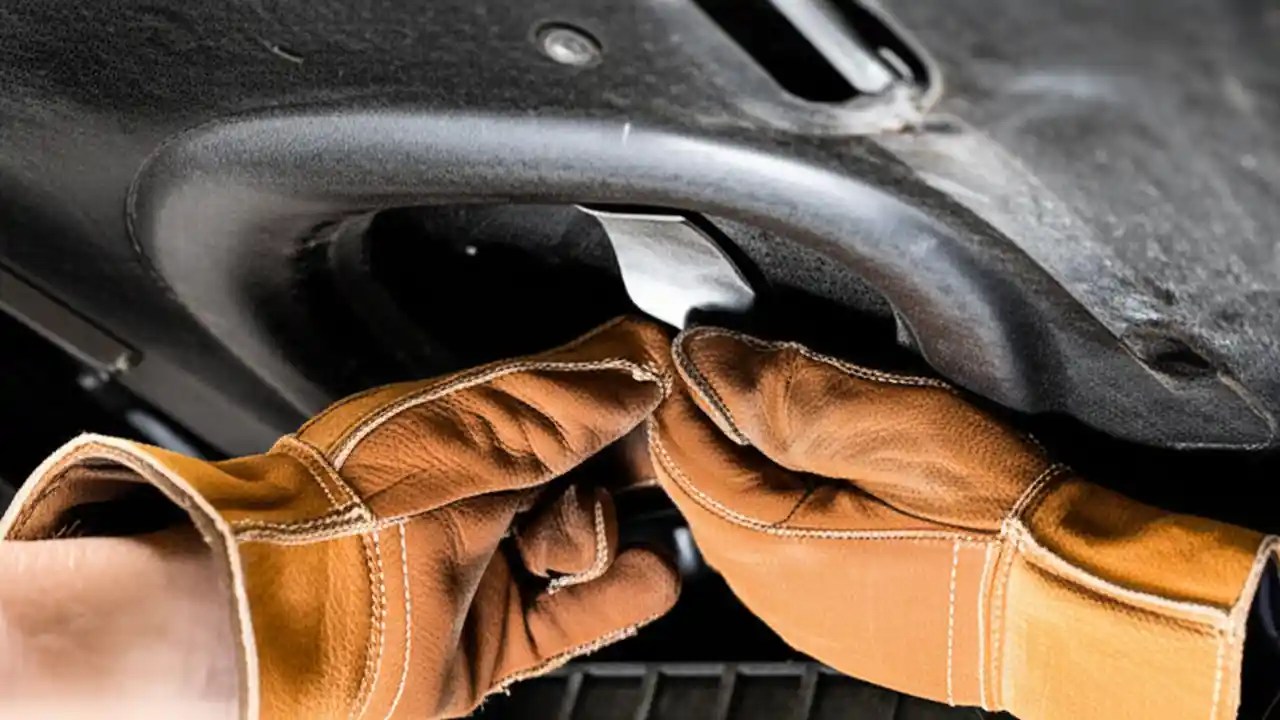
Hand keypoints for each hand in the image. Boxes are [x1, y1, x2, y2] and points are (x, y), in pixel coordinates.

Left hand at [2, 317, 679, 718]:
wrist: (278, 621)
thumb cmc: (352, 509)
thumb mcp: (472, 434)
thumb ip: (563, 403)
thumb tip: (643, 363)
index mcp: (466, 426)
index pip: (572, 396)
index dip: (627, 392)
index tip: (677, 393)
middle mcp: (479, 494)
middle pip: (588, 470)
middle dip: (628, 464)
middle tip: (666, 462)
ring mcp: (485, 567)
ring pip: (590, 542)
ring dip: (610, 534)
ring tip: (583, 540)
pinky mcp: (494, 639)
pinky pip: (580, 617)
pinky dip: (623, 594)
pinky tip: (648, 573)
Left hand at [650, 326, 1275, 719]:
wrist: (1078, 608)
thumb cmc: (998, 518)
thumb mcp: (886, 423)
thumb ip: (779, 387)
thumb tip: (705, 357)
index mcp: (766, 542)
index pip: (680, 446)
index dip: (680, 385)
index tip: (691, 342)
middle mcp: (771, 593)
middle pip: (700, 487)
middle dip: (707, 423)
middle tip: (733, 364)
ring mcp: (807, 616)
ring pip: (738, 520)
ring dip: (744, 463)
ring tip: (781, 411)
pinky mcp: (844, 624)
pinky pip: (781, 554)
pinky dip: (781, 506)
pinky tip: (823, 479)